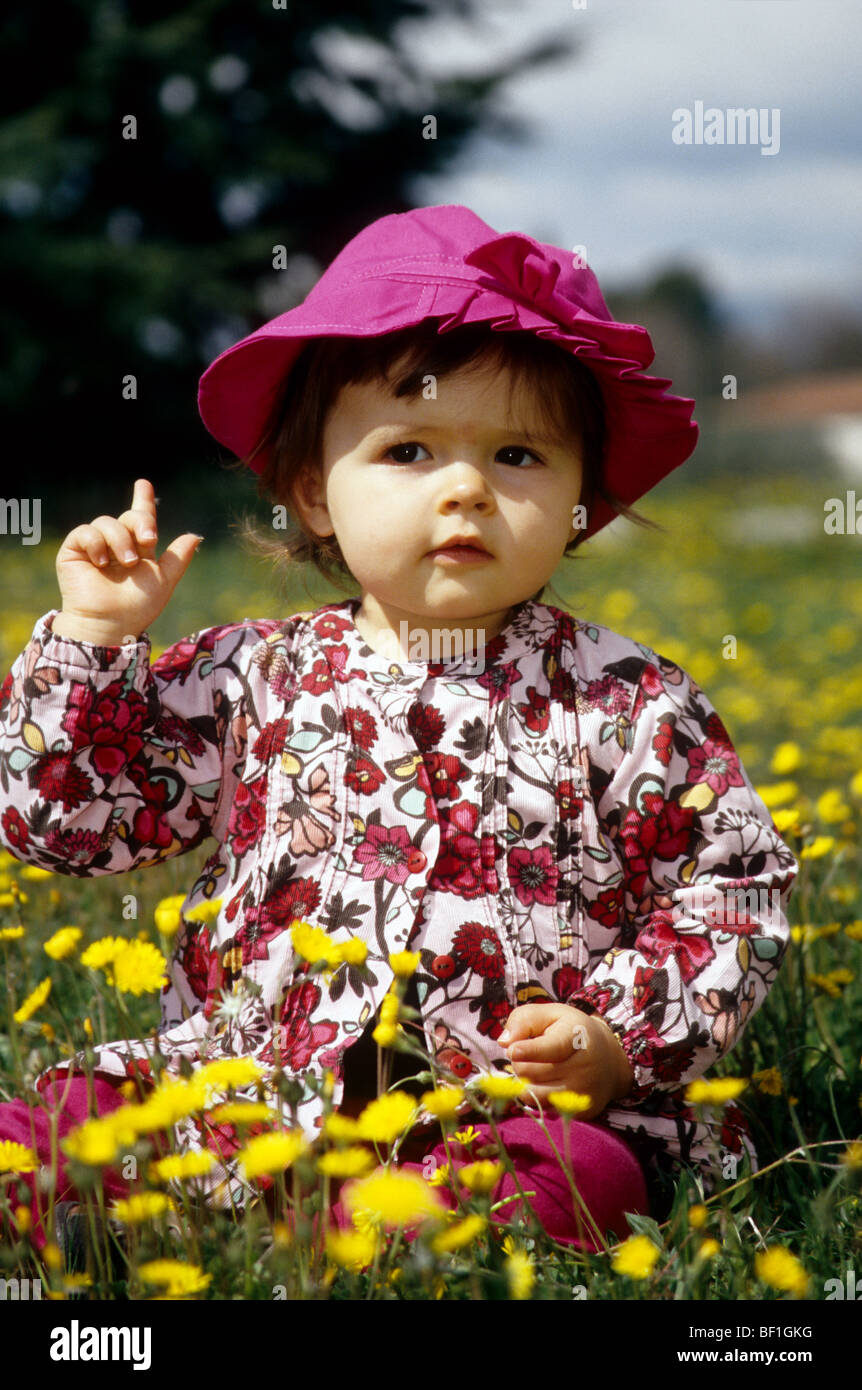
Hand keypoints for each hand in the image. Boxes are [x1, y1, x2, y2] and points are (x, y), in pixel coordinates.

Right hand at [53, 479, 202, 643]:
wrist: (111, 622)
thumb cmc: (138, 606)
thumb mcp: (164, 580)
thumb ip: (178, 557)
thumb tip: (195, 536)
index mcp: (137, 549)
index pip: (140, 519)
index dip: (143, 501)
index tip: (144, 484)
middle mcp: (116, 545)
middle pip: (129, 517)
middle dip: (141, 523)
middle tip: (148, 540)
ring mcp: (94, 547)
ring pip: (108, 523)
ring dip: (120, 541)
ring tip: (126, 562)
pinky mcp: (74, 551)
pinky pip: (85, 532)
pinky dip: (96, 543)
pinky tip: (101, 563)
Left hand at [498, 1003, 634, 1119]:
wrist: (609, 1060)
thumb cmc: (570, 1031)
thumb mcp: (551, 1014)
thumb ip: (524, 1020)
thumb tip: (505, 1042)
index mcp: (577, 1037)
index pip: (552, 1047)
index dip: (530, 1050)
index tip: (512, 1050)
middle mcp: (584, 1067)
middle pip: (531, 1072)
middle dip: (520, 1062)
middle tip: (527, 1053)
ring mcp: (583, 1093)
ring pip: (533, 1095)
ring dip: (525, 1081)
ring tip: (535, 1068)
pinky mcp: (581, 1113)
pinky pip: (543, 1109)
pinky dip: (537, 1096)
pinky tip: (547, 1084)